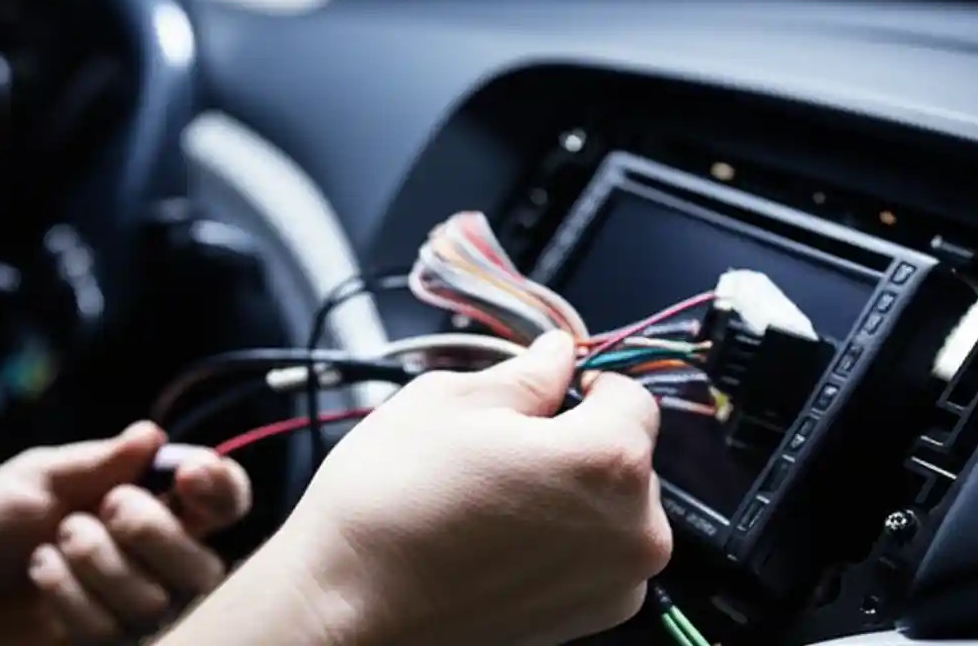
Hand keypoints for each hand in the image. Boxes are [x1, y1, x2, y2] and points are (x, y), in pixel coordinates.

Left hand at [0, 422, 250, 644]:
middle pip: (205, 563)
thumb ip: (97, 462)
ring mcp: (132, 607)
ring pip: (156, 600)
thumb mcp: (36, 476)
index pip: (225, 501)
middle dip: (151, 531)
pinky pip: (112, 630)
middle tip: (102, 509)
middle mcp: (156, 558)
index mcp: (155, 503)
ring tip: (51, 545)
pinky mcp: (104, 643)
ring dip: (96, 563)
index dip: (223, 489)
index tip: (188, 474)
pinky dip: (69, 595)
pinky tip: (41, 575)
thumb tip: (152, 435)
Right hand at [161, 331, 670, 645]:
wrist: (345, 616)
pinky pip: (592, 555)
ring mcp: (614, 584)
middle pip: (625, 456)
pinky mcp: (587, 621)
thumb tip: (555, 357)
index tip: (547, 388)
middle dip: (575, 440)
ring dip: (568, 492)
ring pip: (609, 508)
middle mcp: (631, 530)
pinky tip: (495, 536)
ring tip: (490, 497)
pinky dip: (558, 539)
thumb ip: (525, 374)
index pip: (632, 395)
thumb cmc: (389, 512)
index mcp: (608, 461)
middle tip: (502, 446)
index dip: (585, 382)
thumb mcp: (449, 403)